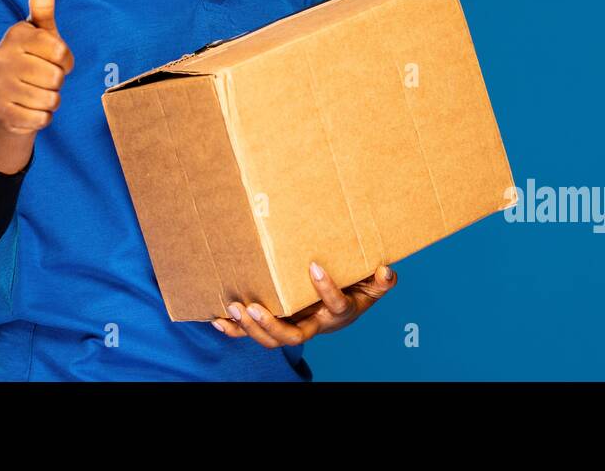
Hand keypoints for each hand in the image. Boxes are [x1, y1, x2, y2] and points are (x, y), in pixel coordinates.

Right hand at [0, 0, 74, 135]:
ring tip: (37, 93)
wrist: (6, 102)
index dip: (65, 60)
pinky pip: (42, 119)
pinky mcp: (1, 113)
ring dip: (51, 100)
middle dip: (57, 82)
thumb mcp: (39, 33)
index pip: (61, 51)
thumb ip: (43, 4)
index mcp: (14, 35)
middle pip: (56, 78)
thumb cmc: (32, 61)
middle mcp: (0, 58)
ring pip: (51, 99)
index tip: (53, 60)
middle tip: (42, 79)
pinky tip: (30, 109)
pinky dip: (43, 117)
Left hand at [210, 262, 396, 345]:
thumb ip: (382, 281)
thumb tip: (387, 271)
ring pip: (271, 339)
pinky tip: (217, 320)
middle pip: (294, 337)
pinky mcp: (277, 324)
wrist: (341, 308)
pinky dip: (234, 330)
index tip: (314, 265)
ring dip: (250, 327)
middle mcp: (315, 324)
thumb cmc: (356, 291)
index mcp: (338, 312)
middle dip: (272, 325)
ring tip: (235, 307)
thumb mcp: (373, 286)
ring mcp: (294, 326)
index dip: (326, 289)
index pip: (335, 305)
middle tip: (255, 306)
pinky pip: (254, 333)